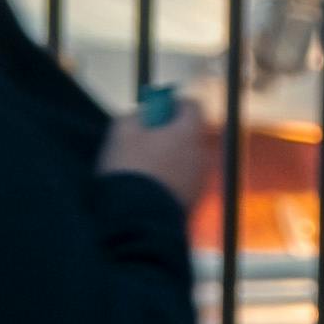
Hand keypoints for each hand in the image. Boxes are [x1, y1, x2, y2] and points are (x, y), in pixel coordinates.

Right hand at [103, 98, 217, 213]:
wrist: (138, 218)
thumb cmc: (130, 169)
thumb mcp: (122, 132)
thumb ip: (135, 116)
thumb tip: (142, 115)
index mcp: (189, 132)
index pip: (192, 106)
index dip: (173, 105)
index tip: (155, 110)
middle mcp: (201, 153)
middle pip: (190, 134)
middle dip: (171, 132)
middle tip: (146, 138)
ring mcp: (201, 179)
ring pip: (187, 158)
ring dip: (171, 157)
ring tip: (145, 166)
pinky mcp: (195, 201)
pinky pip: (184, 180)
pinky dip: (172, 177)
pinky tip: (150, 186)